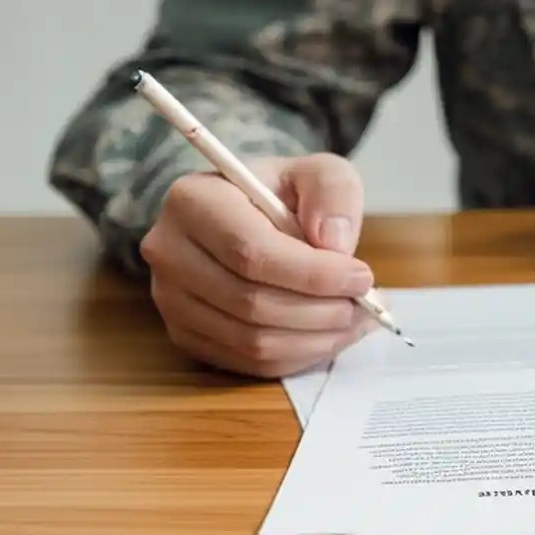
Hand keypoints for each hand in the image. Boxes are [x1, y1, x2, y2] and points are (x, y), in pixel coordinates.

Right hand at [140, 153, 377, 377]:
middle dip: (320, 311)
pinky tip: (328, 335)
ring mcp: (170, 299)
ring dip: (315, 339)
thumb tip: (336, 242)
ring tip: (356, 321)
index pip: (252, 252)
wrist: (246, 215)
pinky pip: (247, 362)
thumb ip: (333, 192)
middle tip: (365, 306)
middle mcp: (169, 251)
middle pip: (251, 302)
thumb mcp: (317, 172)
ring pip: (250, 340)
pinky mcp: (185, 334)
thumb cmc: (281, 193)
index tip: (362, 277)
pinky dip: (297, 356)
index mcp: (193, 200)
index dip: (313, 274)